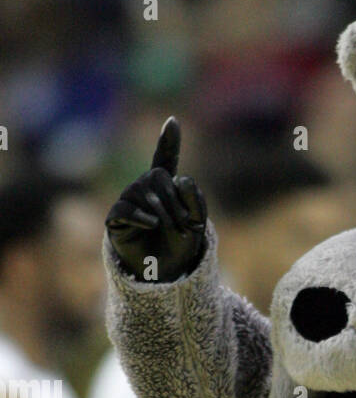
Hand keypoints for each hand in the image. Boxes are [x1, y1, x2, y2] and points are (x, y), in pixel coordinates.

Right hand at [105, 117, 206, 281]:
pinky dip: (141, 216)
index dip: (168, 142)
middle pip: (158, 177)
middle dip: (174, 200)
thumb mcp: (196, 225)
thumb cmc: (180, 248)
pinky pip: (125, 208)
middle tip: (182, 224)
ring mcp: (128, 202)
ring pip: (142, 191)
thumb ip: (196, 201)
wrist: (165, 276)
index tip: (172, 122)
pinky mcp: (116, 219)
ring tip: (168, 228)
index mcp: (165, 187)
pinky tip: (152, 224)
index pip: (165, 160)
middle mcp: (144, 189)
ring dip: (162, 211)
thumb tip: (183, 178)